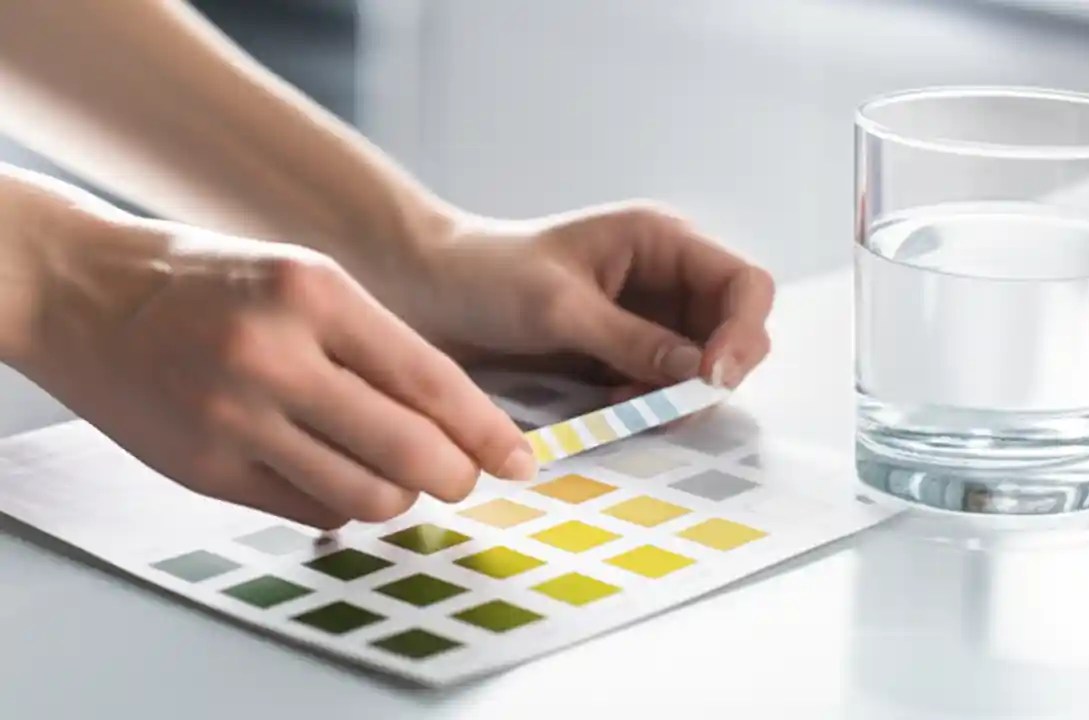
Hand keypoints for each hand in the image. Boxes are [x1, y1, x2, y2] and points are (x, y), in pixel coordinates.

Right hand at [18, 218, 535, 528]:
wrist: (82, 291)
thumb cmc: (208, 281)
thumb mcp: (304, 280)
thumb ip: (376, 346)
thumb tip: (454, 424)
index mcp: (315, 295)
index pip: (431, 381)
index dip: (487, 431)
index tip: (520, 460)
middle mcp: (275, 358)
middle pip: (408, 452)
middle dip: (457, 478)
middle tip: (464, 478)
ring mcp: (234, 420)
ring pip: (363, 497)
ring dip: (399, 497)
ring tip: (395, 474)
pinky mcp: (203, 470)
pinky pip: (307, 511)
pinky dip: (340, 505)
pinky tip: (335, 479)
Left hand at [389, 203, 774, 392]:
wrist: (430, 292)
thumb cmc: (488, 276)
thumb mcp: (561, 307)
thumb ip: (633, 341)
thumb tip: (699, 372)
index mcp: (662, 241)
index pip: (745, 284)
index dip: (743, 331)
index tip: (711, 376)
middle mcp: (667, 278)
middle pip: (734, 331)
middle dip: (712, 374)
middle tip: (666, 407)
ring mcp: (649, 318)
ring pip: (703, 367)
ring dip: (679, 395)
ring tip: (623, 404)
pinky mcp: (626, 352)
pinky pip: (665, 385)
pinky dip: (651, 404)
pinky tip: (611, 405)